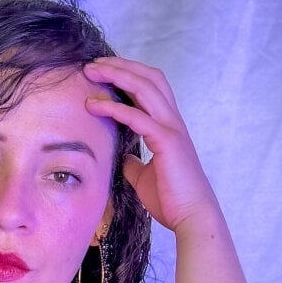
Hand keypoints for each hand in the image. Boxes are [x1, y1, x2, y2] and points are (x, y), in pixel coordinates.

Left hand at [83, 57, 218, 232]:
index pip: (150, 86)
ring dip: (115, 76)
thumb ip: (134, 162)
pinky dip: (114, 108)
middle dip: (119, 66)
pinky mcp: (167, 142)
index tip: (101, 72)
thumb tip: (121, 157)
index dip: (127, 74)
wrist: (191, 217)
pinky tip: (94, 106)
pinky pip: (138, 117)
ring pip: (145, 88)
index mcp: (168, 126)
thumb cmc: (171, 199)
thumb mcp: (144, 176)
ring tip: (90, 73)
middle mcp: (172, 121)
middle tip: (91, 65)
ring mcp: (172, 129)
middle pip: (148, 78)